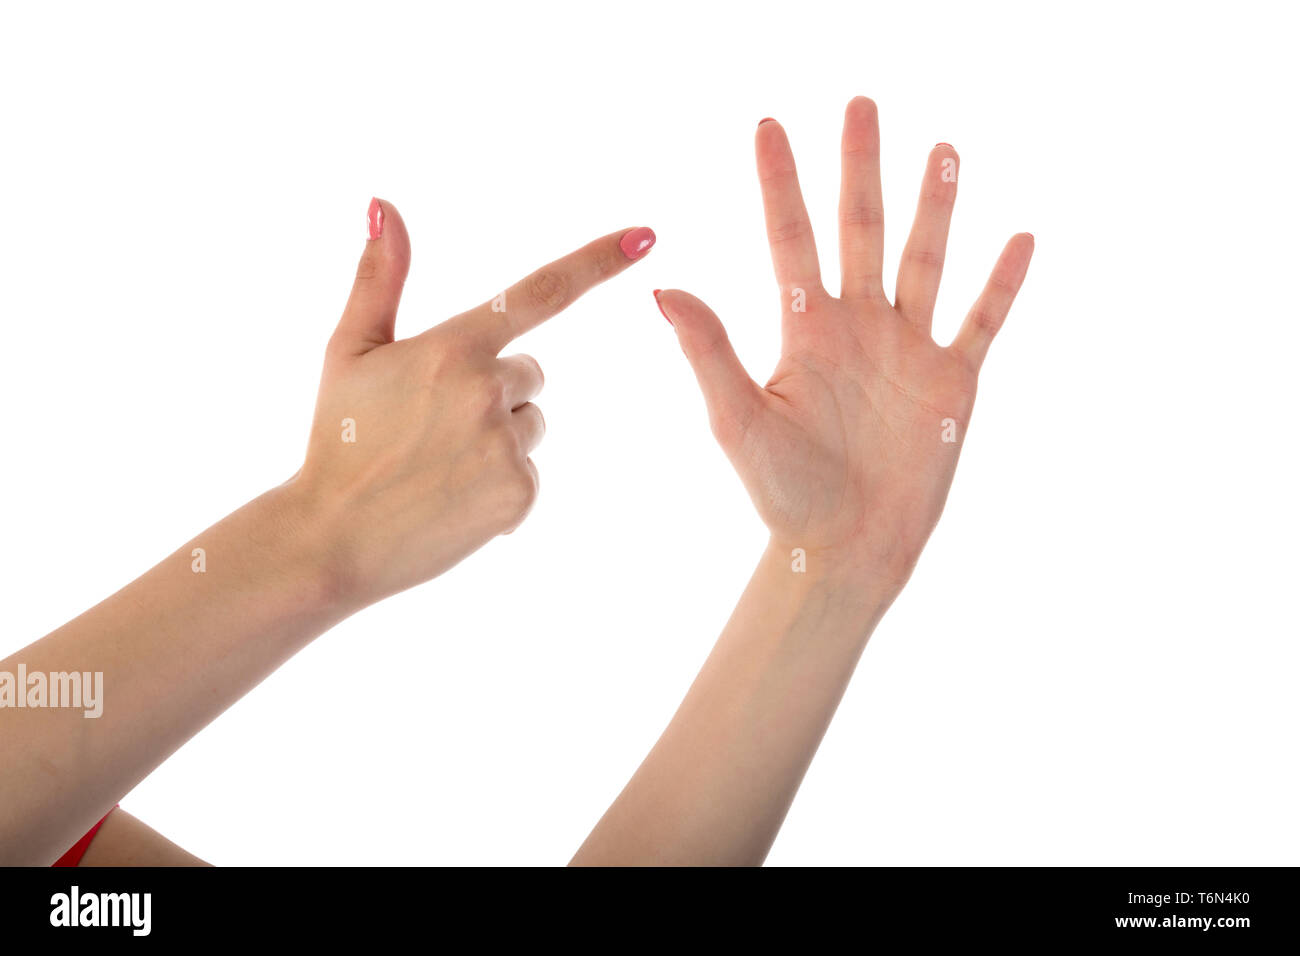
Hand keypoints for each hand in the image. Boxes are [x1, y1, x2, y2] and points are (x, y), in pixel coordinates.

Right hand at [294, 199, 654, 607]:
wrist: (332, 538)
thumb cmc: (337, 438)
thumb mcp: (349, 351)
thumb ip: (379, 278)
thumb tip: (386, 204)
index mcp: (453, 347)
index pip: (541, 291)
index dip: (599, 260)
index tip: (647, 234)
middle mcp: (488, 390)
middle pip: (530, 372)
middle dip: (494, 390)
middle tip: (432, 425)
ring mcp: (507, 445)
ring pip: (532, 423)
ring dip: (500, 436)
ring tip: (439, 464)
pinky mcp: (519, 494)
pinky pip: (529, 472)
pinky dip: (500, 483)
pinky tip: (453, 497)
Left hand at [655, 98, 1031, 585]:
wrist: (845, 547)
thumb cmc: (783, 492)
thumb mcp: (738, 419)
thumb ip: (709, 351)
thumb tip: (661, 288)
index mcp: (804, 330)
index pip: (790, 238)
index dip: (779, 184)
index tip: (768, 125)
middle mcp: (858, 326)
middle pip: (860, 231)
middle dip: (860, 170)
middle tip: (860, 106)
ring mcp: (908, 350)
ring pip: (924, 262)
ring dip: (934, 208)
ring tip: (942, 149)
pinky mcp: (952, 382)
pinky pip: (982, 321)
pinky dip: (1002, 284)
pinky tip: (1018, 238)